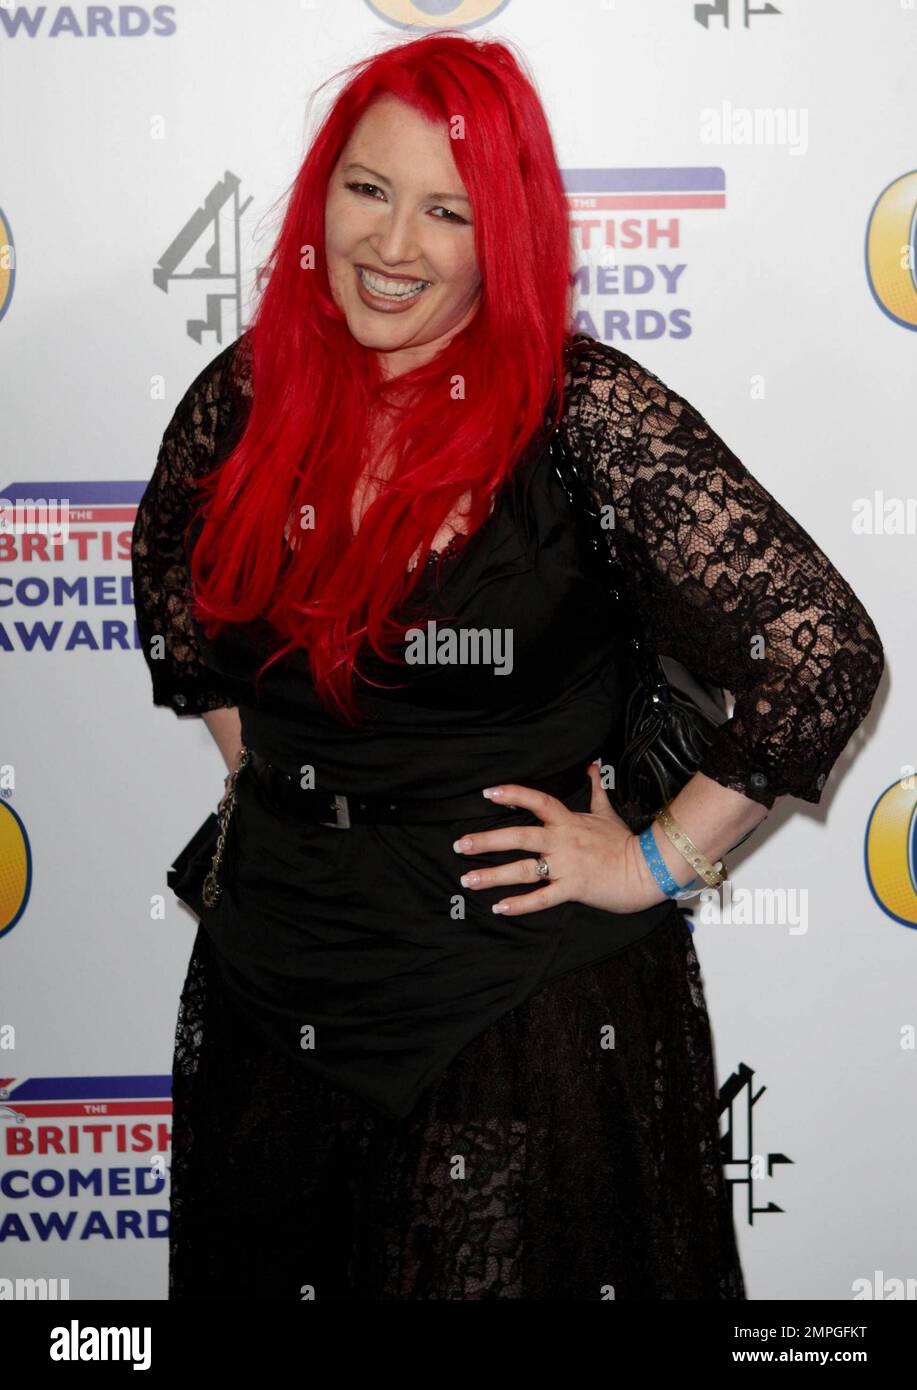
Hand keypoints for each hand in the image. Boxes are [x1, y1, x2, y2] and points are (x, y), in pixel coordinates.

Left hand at [452, 763, 668, 916]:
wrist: (648, 869)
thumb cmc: (625, 842)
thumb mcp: (607, 812)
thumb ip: (595, 789)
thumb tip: (593, 765)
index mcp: (568, 821)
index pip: (537, 801)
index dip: (512, 794)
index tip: (487, 793)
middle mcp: (562, 841)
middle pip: (519, 836)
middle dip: (487, 840)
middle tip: (461, 844)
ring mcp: (566, 866)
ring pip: (524, 870)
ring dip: (494, 875)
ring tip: (468, 879)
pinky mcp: (573, 889)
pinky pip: (542, 898)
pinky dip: (520, 905)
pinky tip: (499, 908)